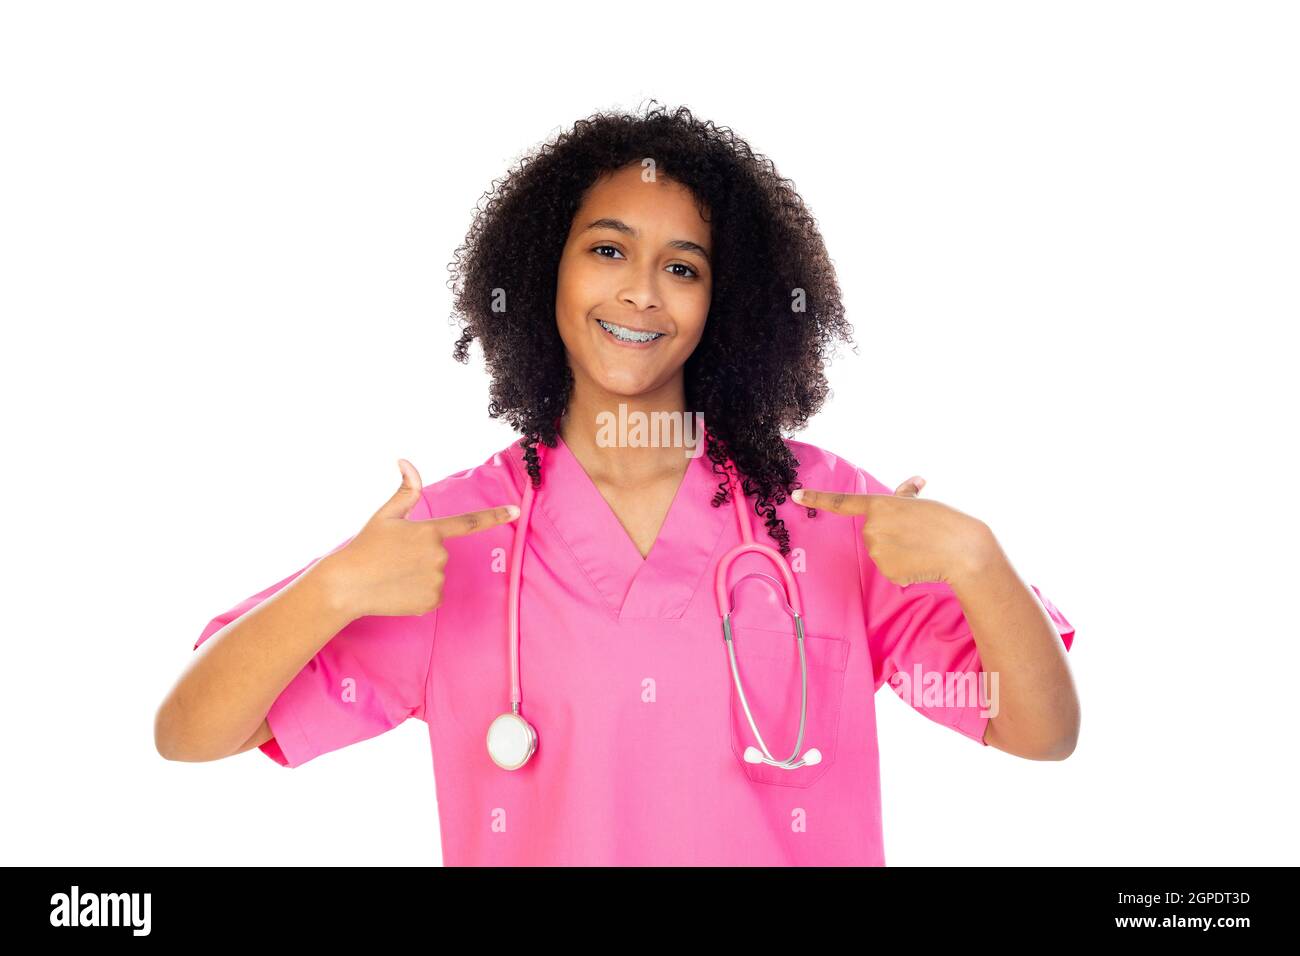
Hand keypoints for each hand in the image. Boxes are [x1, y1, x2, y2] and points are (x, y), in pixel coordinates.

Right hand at [320, 459, 519, 618]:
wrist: (346, 586)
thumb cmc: (364, 547)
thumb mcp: (384, 515)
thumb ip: (405, 490)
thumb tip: (406, 461)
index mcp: (430, 531)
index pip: (469, 522)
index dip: (495, 516)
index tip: (516, 510)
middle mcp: (439, 555)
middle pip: (440, 553)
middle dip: (422, 554)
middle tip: (394, 558)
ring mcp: (437, 580)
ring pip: (436, 574)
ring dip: (419, 574)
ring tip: (393, 575)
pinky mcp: (432, 601)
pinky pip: (432, 595)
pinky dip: (418, 593)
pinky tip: (398, 591)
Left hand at [791, 475, 993, 586]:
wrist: (963, 551)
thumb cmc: (947, 522)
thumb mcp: (923, 504)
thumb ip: (908, 495)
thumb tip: (916, 480)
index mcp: (879, 506)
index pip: (841, 502)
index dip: (816, 499)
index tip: (795, 494)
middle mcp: (872, 528)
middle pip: (872, 533)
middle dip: (890, 534)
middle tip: (916, 533)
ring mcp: (877, 551)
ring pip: (881, 552)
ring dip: (898, 551)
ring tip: (921, 547)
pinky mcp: (886, 571)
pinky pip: (890, 569)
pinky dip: (904, 568)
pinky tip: (920, 562)